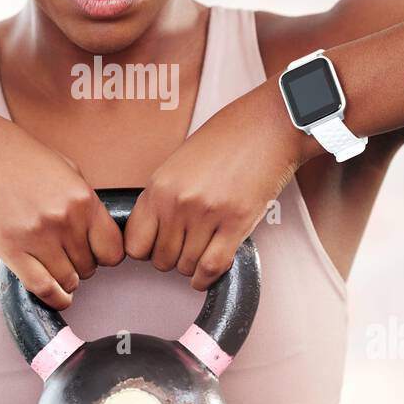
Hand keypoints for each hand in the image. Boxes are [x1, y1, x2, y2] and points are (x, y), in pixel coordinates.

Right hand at [0, 113, 124, 309]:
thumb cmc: (15, 154)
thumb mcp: (65, 168)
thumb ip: (84, 201)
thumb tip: (96, 230)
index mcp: (82, 198)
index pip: (112, 248)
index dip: (105, 255)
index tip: (95, 253)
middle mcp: (64, 219)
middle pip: (90, 266)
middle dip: (82, 265)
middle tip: (67, 255)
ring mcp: (37, 236)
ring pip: (69, 280)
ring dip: (66, 280)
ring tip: (56, 267)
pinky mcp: (10, 249)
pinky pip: (42, 287)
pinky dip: (54, 297)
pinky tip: (56, 295)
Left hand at [124, 81, 306, 290]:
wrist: (268, 125)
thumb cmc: (227, 138)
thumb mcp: (178, 162)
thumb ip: (163, 196)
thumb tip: (154, 229)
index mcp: (159, 186)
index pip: (135, 243)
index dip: (145, 250)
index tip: (155, 247)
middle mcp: (178, 203)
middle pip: (160, 259)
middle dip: (171, 259)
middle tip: (183, 248)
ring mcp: (207, 215)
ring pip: (186, 266)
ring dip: (192, 266)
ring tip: (200, 252)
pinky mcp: (236, 223)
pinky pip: (212, 267)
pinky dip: (206, 278)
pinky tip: (206, 275)